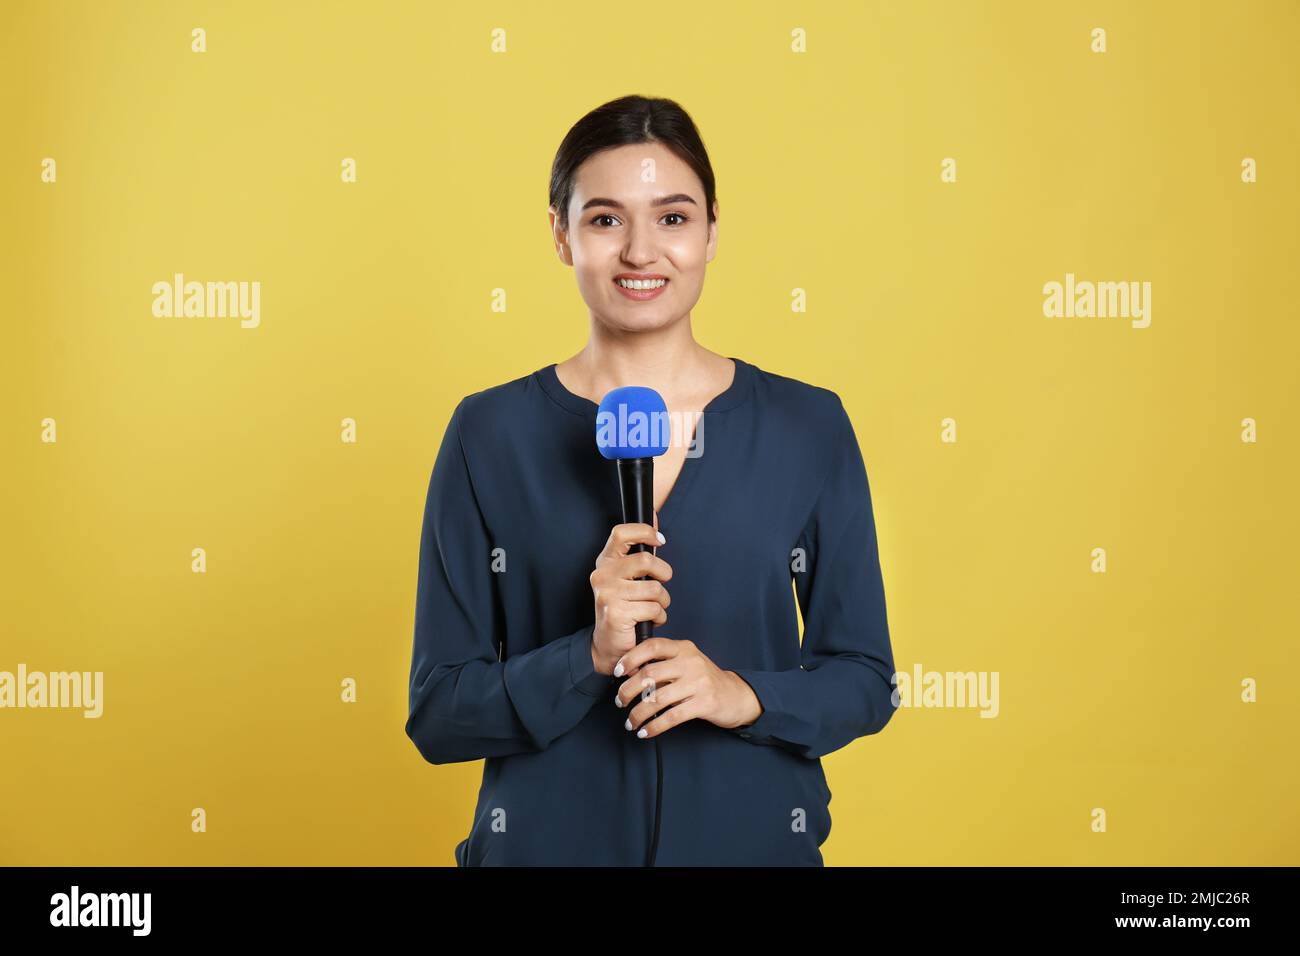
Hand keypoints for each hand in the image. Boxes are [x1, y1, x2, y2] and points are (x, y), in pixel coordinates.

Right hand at [588, 513, 671, 676]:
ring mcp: (608, 594)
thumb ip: (639, 550)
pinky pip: (653, 608)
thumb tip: (654, 517)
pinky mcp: (616, 612)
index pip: (621, 533)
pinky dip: (659, 616)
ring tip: (654, 608)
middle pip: (644, 561)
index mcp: (605, 562)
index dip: (644, 532)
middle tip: (663, 584)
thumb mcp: (628, 577)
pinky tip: (649, 620)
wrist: (608, 644)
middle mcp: (602, 575)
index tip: (659, 541)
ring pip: (654, 588)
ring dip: (662, 601)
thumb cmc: (623, 607)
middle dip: (663, 574)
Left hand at [612, 637, 763, 738]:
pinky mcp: (704, 704)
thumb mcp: (687, 663)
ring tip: (630, 722)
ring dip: (638, 713)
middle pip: (649, 675)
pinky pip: (671, 717)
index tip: (617, 672)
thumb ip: (664, 664)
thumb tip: (630, 672)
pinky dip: (654, 726)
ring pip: (657, 699)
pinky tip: (645, 731)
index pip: (652, 646)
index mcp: (684, 648)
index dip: (631, 658)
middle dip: (628, 690)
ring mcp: (698, 683)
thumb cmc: (705, 680)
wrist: (736, 695)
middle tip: (620, 701)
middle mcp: (690, 662)